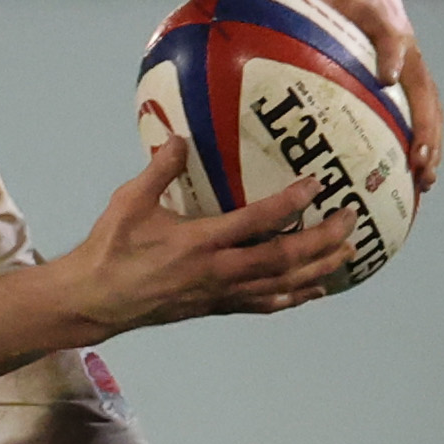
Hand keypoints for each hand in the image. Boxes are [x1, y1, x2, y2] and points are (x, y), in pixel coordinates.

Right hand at [58, 141, 355, 332]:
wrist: (94, 300)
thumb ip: (159, 170)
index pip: (257, 221)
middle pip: (284, 257)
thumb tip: (181, 137)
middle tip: (349, 219)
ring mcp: (220, 292)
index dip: (291, 203)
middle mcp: (218, 270)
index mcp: (199, 242)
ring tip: (347, 252)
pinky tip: (313, 290)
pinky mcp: (216, 307)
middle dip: (322, 239)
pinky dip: (293, 296)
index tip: (317, 184)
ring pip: (281, 283)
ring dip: (318, 268)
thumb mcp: (129, 202)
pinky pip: (264, 303)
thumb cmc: (110, 249)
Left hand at [287, 0, 442, 192]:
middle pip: (422, 87)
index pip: (389, 34)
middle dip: (422, 125)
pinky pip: (422, 113)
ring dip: (430, 143)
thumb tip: (240, 6)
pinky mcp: (409, 82)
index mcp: (380, 20)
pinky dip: (424, 143)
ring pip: (429, 107)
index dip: (390, 54)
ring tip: (424, 179)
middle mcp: (404, 47)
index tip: (384, 79)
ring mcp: (410, 67)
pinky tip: (417, 176)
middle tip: (416, 159)